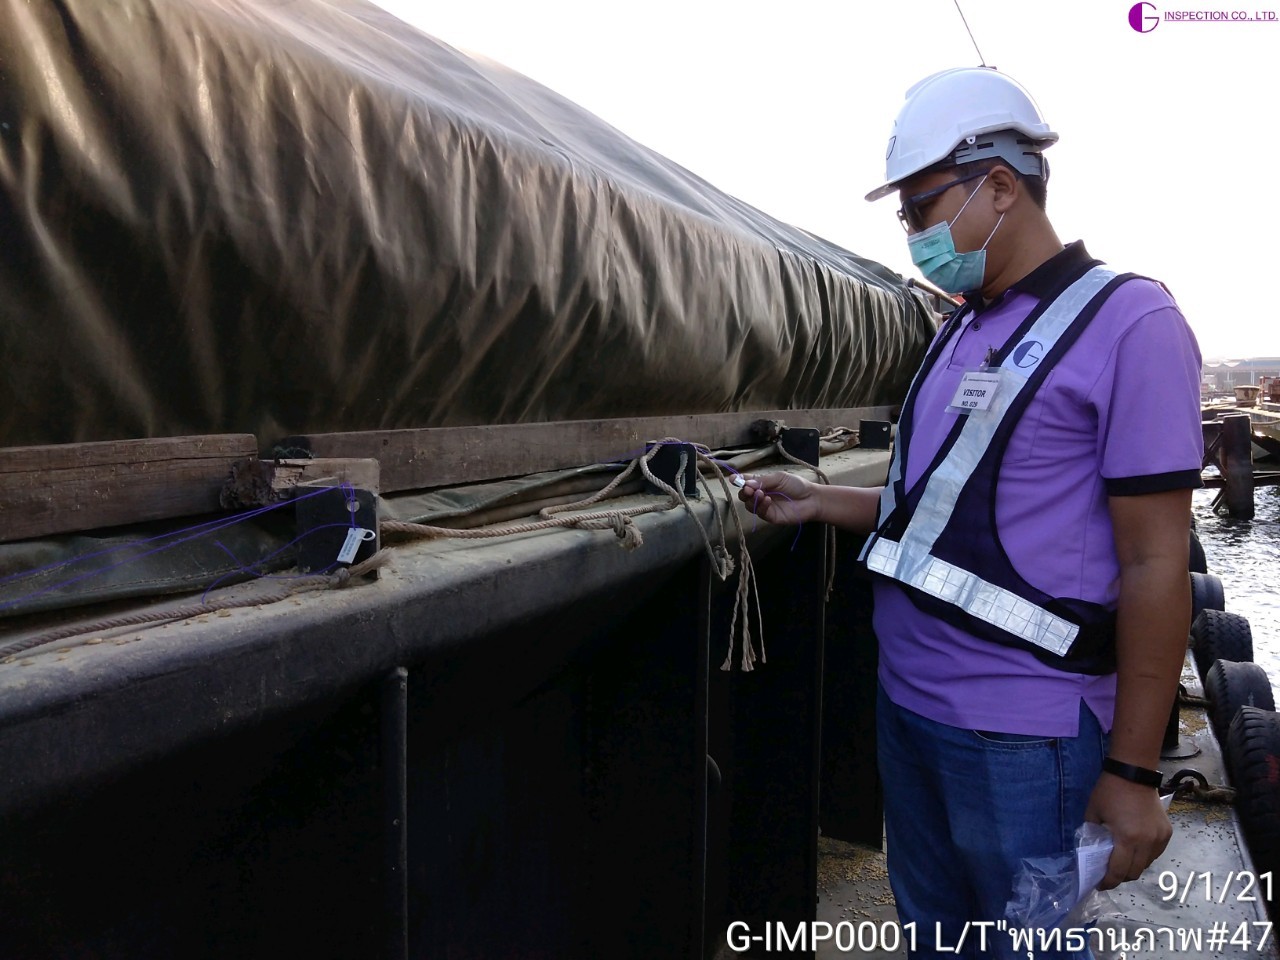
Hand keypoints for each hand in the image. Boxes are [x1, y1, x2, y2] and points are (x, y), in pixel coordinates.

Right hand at [737, 472, 819, 525]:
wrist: (811, 498)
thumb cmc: (797, 485)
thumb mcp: (779, 478)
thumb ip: (762, 481)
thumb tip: (746, 484)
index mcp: (761, 483)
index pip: (746, 482)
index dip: (738, 481)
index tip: (732, 479)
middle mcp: (760, 495)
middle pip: (744, 495)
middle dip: (743, 492)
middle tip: (748, 489)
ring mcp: (764, 506)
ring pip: (749, 505)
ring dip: (752, 499)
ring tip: (760, 494)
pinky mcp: (770, 517)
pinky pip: (760, 513)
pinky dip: (761, 506)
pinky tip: (767, 500)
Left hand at [1085, 774, 1171, 889]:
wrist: (1134, 773)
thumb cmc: (1110, 792)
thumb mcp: (1093, 813)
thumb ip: (1092, 834)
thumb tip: (1093, 852)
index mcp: (1127, 838)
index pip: (1119, 871)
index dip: (1109, 881)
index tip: (1100, 884)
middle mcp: (1147, 842)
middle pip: (1135, 872)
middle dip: (1121, 877)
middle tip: (1109, 873)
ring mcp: (1160, 838)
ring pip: (1147, 864)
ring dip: (1133, 866)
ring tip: (1122, 861)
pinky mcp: (1167, 833)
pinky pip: (1155, 853)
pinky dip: (1144, 856)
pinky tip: (1134, 849)